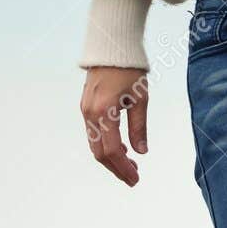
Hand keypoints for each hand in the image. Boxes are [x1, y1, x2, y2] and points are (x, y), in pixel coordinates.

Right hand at [81, 66, 150, 186]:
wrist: (111, 48)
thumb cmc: (129, 71)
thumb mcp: (140, 100)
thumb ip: (139, 128)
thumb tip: (141, 152)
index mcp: (104, 112)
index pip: (112, 151)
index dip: (123, 168)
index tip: (136, 179)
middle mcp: (90, 113)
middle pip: (100, 152)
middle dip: (117, 168)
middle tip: (134, 178)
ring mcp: (86, 110)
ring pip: (95, 144)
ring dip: (112, 158)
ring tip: (131, 166)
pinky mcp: (86, 107)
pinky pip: (94, 133)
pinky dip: (106, 145)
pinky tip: (122, 149)